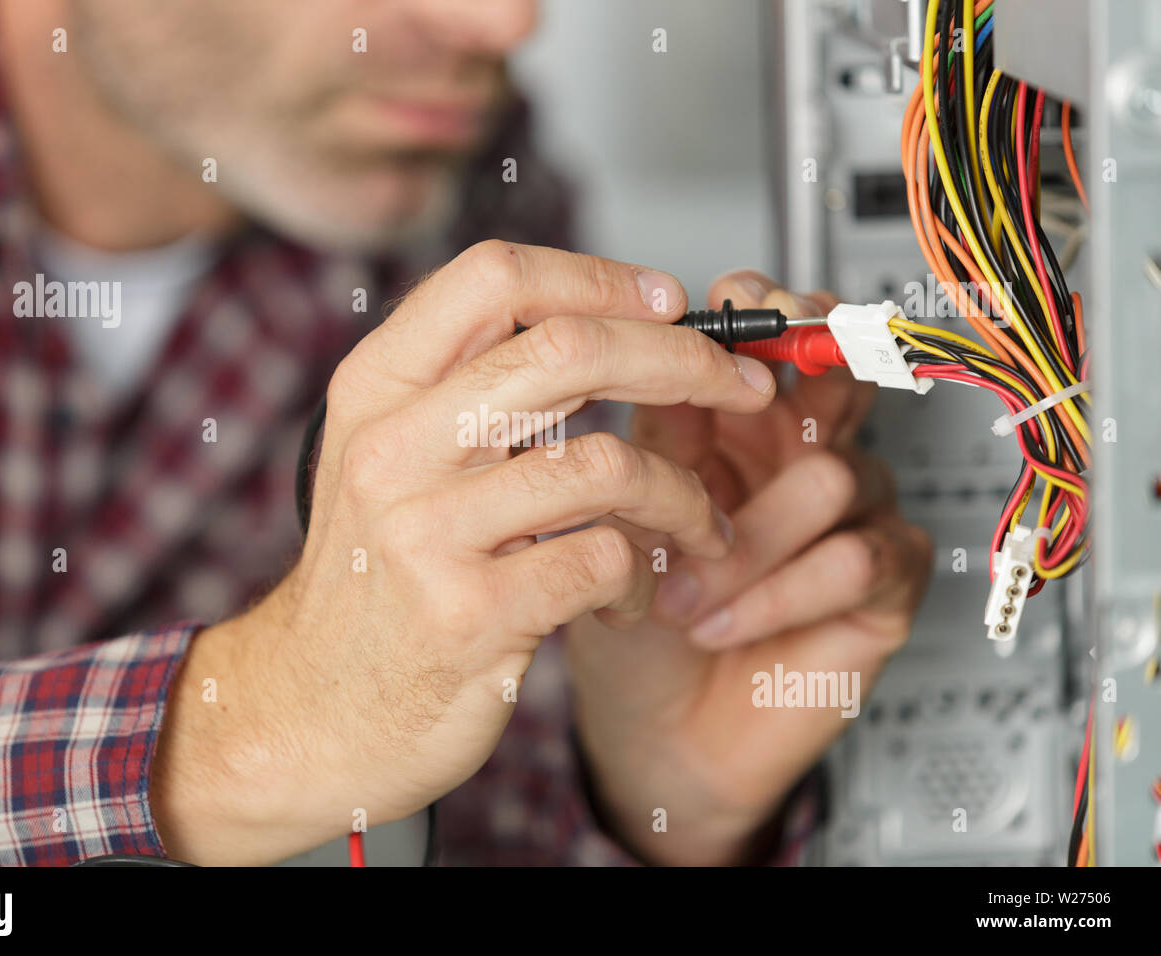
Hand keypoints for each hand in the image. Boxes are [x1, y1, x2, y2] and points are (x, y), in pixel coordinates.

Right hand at [149, 242, 779, 863]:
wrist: (313, 711)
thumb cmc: (374, 581)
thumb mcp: (390, 461)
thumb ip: (471, 393)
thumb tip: (608, 325)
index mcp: (376, 390)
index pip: (495, 278)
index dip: (600, 278)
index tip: (668, 303)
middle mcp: (394, 447)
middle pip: (570, 350)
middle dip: (683, 361)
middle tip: (739, 387)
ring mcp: (428, 532)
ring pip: (609, 463)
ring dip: (683, 493)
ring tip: (694, 525)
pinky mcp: (472, 614)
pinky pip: (607, 560)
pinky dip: (644, 577)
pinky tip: (631, 598)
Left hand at [565, 271, 932, 865]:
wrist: (651, 733)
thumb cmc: (629, 626)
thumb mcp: (618, 526)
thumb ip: (648, 444)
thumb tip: (655, 359)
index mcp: (729, 428)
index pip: (772, 337)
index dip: (766, 309)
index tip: (737, 306)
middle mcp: (795, 459)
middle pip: (843, 373)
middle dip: (813, 365)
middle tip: (767, 393)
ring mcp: (849, 518)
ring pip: (836, 475)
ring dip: (749, 542)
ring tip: (680, 598)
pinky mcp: (883, 585)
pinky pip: (857, 558)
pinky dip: (778, 595)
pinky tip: (721, 626)